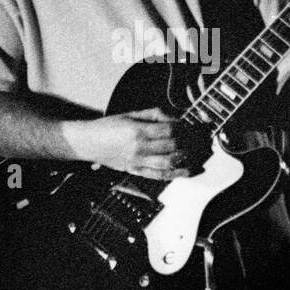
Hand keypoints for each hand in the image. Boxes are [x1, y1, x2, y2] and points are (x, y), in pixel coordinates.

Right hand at [76, 107, 209, 180]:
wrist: (88, 143)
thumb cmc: (107, 127)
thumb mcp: (130, 114)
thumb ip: (153, 114)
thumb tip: (174, 116)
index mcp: (137, 130)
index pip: (169, 130)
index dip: (185, 127)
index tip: (193, 125)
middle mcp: (139, 148)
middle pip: (172, 146)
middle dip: (190, 142)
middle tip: (201, 138)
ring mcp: (138, 162)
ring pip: (169, 163)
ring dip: (187, 158)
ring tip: (198, 153)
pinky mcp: (136, 171)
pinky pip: (159, 175)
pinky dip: (176, 174)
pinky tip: (188, 170)